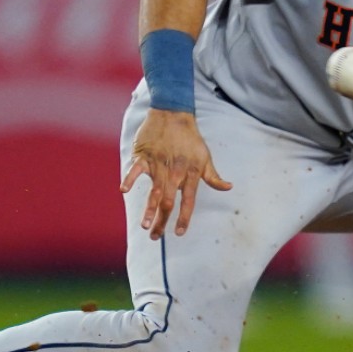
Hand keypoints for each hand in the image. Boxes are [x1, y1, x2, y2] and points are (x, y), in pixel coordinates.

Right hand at [119, 109, 231, 239]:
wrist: (174, 113)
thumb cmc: (191, 138)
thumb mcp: (206, 157)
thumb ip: (213, 177)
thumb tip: (228, 188)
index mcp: (191, 174)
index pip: (189, 200)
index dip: (184, 218)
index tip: (179, 233)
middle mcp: (175, 172)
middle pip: (169, 201)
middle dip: (162, 221)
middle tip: (155, 237)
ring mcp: (159, 164)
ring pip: (154, 190)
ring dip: (149, 209)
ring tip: (144, 225)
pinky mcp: (144, 155)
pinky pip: (136, 169)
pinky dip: (130, 178)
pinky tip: (124, 191)